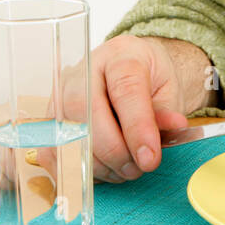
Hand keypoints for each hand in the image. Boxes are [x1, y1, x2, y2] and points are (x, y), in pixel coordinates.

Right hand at [44, 34, 191, 182]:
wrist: (130, 70)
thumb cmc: (148, 80)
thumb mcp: (168, 90)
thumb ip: (166, 112)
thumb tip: (174, 127)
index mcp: (121, 56)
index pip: (125, 91)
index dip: (137, 129)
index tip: (150, 158)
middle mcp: (84, 71)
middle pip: (88, 116)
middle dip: (116, 153)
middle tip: (137, 168)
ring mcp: (60, 94)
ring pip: (69, 138)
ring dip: (101, 165)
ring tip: (125, 166)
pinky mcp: (50, 119)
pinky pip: (54, 153)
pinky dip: (79, 169)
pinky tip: (103, 167)